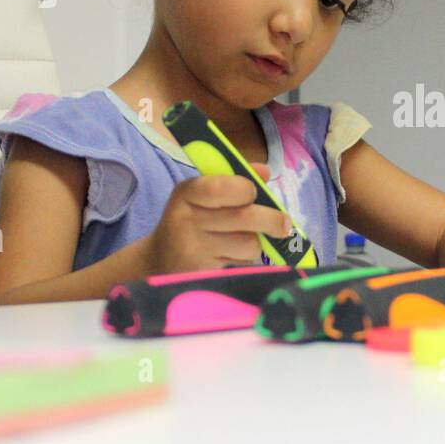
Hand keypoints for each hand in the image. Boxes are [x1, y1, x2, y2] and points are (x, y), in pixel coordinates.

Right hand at [143, 163, 292, 274]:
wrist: (160, 259)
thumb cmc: (191, 219)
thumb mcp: (203, 194)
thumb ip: (234, 180)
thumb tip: (265, 171)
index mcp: (188, 193)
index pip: (221, 188)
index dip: (246, 189)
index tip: (255, 192)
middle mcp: (187, 220)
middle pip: (243, 217)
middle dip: (272, 219)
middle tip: (284, 223)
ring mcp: (194, 249)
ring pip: (248, 243)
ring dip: (256, 242)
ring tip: (245, 239)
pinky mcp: (203, 273)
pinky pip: (242, 262)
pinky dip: (246, 258)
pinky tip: (232, 254)